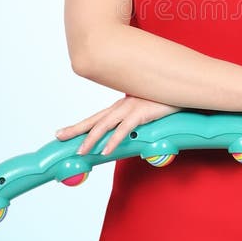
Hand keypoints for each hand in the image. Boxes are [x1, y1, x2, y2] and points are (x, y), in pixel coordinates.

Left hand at [55, 94, 181, 155]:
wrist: (182, 89)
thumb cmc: (166, 100)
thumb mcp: (147, 111)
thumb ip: (137, 121)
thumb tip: (130, 136)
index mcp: (121, 107)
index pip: (96, 117)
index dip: (80, 125)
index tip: (64, 131)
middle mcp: (122, 106)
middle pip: (94, 119)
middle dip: (75, 129)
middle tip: (58, 136)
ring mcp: (130, 108)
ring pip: (105, 125)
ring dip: (91, 139)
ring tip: (80, 151)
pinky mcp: (141, 113)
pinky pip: (124, 129)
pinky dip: (114, 140)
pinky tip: (106, 150)